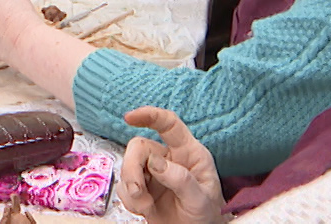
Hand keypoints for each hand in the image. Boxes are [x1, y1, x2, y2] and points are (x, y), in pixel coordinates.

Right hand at [118, 107, 226, 223]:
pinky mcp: (142, 188)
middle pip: (139, 147)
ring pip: (128, 166)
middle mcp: (169, 159)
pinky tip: (143, 209)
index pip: (169, 124)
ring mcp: (153, 173)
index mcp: (189, 153)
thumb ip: (181, 180)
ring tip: (145, 207)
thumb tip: (155, 163)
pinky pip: (123, 186)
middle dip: (132, 169)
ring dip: (131, 188)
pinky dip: (129, 200)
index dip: (150, 115)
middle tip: (137, 191)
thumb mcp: (201, 200)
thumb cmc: (206, 216)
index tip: (129, 117)